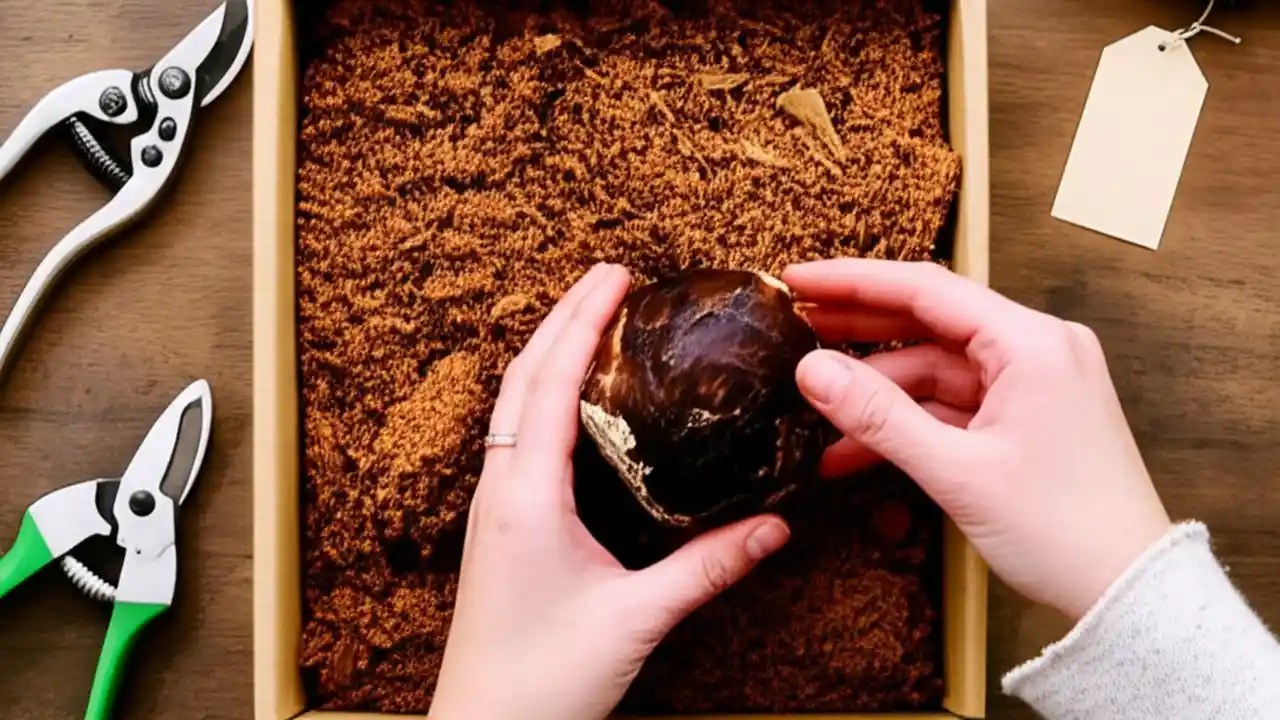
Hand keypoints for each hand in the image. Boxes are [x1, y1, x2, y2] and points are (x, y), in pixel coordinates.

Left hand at [429, 263, 791, 719]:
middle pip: (523, 378)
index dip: (581, 321)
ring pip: (513, 407)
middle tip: (610, 276)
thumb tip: (775, 526)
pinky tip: (573, 407)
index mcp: (524, 496)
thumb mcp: (636, 620)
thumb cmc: (541, 684)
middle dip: (563, 319)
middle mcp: (499, 490)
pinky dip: (543, 399)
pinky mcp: (499, 530)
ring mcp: (492, 509)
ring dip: (548, 354)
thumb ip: (708, 568)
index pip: (549, 381)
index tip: (616, 275)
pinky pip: (516, 440)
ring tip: (591, 322)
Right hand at [784, 258, 1170, 621]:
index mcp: (1032, 343)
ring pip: (934, 371)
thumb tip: (811, 370)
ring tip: (814, 410)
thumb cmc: (1063, 531)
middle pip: (928, 323)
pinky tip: (854, 449)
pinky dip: (907, 423)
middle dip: (859, 329)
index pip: (927, 289)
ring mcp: (1031, 385)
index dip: (854, 281)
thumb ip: (879, 416)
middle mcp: (1036, 350)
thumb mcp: (957, 471)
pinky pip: (952, 406)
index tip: (800, 277)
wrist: (1127, 592)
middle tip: (794, 325)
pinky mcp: (1024, 418)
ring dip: (877, 394)